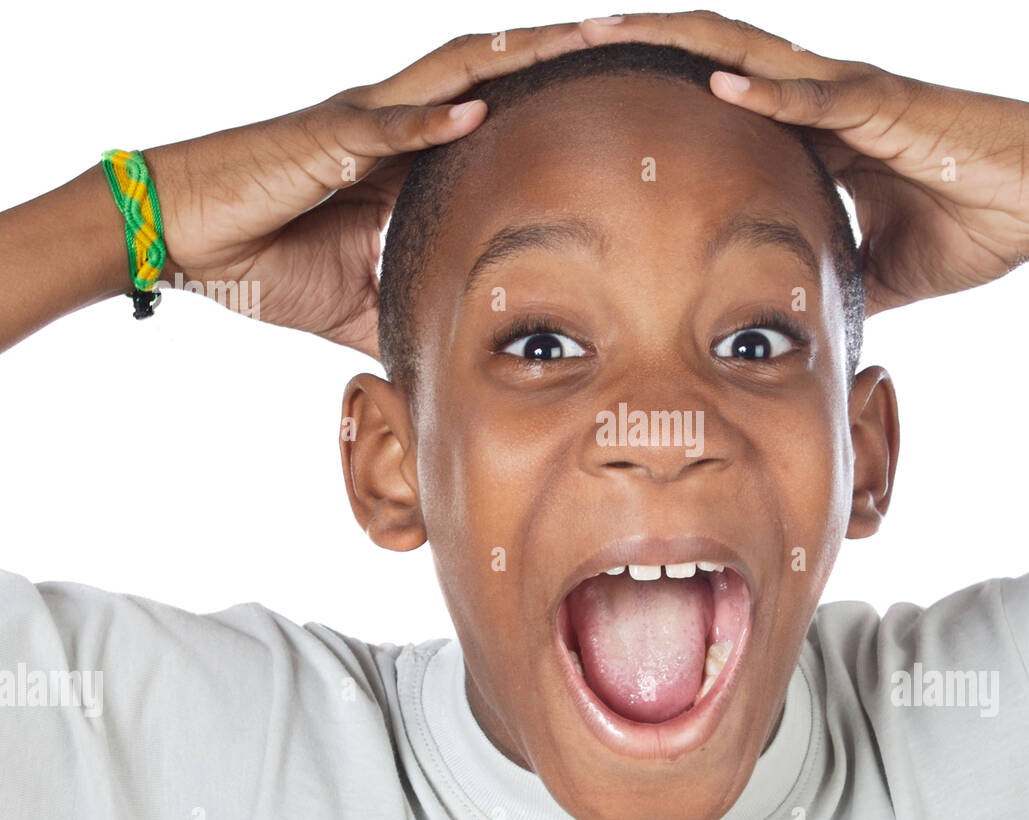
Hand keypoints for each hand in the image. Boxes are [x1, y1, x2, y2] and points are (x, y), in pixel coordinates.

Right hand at [144, 23, 587, 356]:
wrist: (182, 238)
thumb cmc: (263, 255)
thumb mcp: (355, 299)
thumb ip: (402, 310)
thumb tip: (439, 356)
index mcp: (407, 156)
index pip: (495, 114)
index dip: (554, 98)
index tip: (620, 97)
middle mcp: (394, 124)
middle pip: (493, 75)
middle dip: (562, 55)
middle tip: (634, 41)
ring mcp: (360, 125)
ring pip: (454, 75)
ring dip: (520, 58)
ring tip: (589, 40)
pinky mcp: (321, 142)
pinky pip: (381, 127)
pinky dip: (429, 120)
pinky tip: (480, 110)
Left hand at [582, 12, 1028, 312]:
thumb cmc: (974, 220)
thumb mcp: (880, 263)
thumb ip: (835, 273)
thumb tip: (801, 319)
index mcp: (807, 132)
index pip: (709, 105)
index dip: (645, 99)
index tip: (576, 109)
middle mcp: (816, 99)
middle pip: (704, 62)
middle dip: (630, 55)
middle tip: (549, 51)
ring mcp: (847, 94)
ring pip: (742, 56)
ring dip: (670, 45)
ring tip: (594, 35)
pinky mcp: (886, 104)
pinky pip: (817, 94)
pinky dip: (764, 91)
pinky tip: (710, 87)